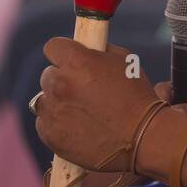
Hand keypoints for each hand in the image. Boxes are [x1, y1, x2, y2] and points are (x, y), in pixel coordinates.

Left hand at [36, 39, 159, 172]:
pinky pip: (44, 123)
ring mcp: (52, 111)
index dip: (63, 54)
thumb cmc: (137, 98)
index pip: (53, 47)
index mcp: (76, 61)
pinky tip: (78, 128)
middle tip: (82, 91)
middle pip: (48, 75)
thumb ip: (98, 51)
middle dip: (62, 80)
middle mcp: (59, 84)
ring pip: (44, 100)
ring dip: (58, 103)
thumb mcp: (123, 61)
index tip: (70, 61)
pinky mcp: (50, 134)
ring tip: (82, 113)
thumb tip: (85, 48)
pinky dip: (57, 125)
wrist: (143, 138)